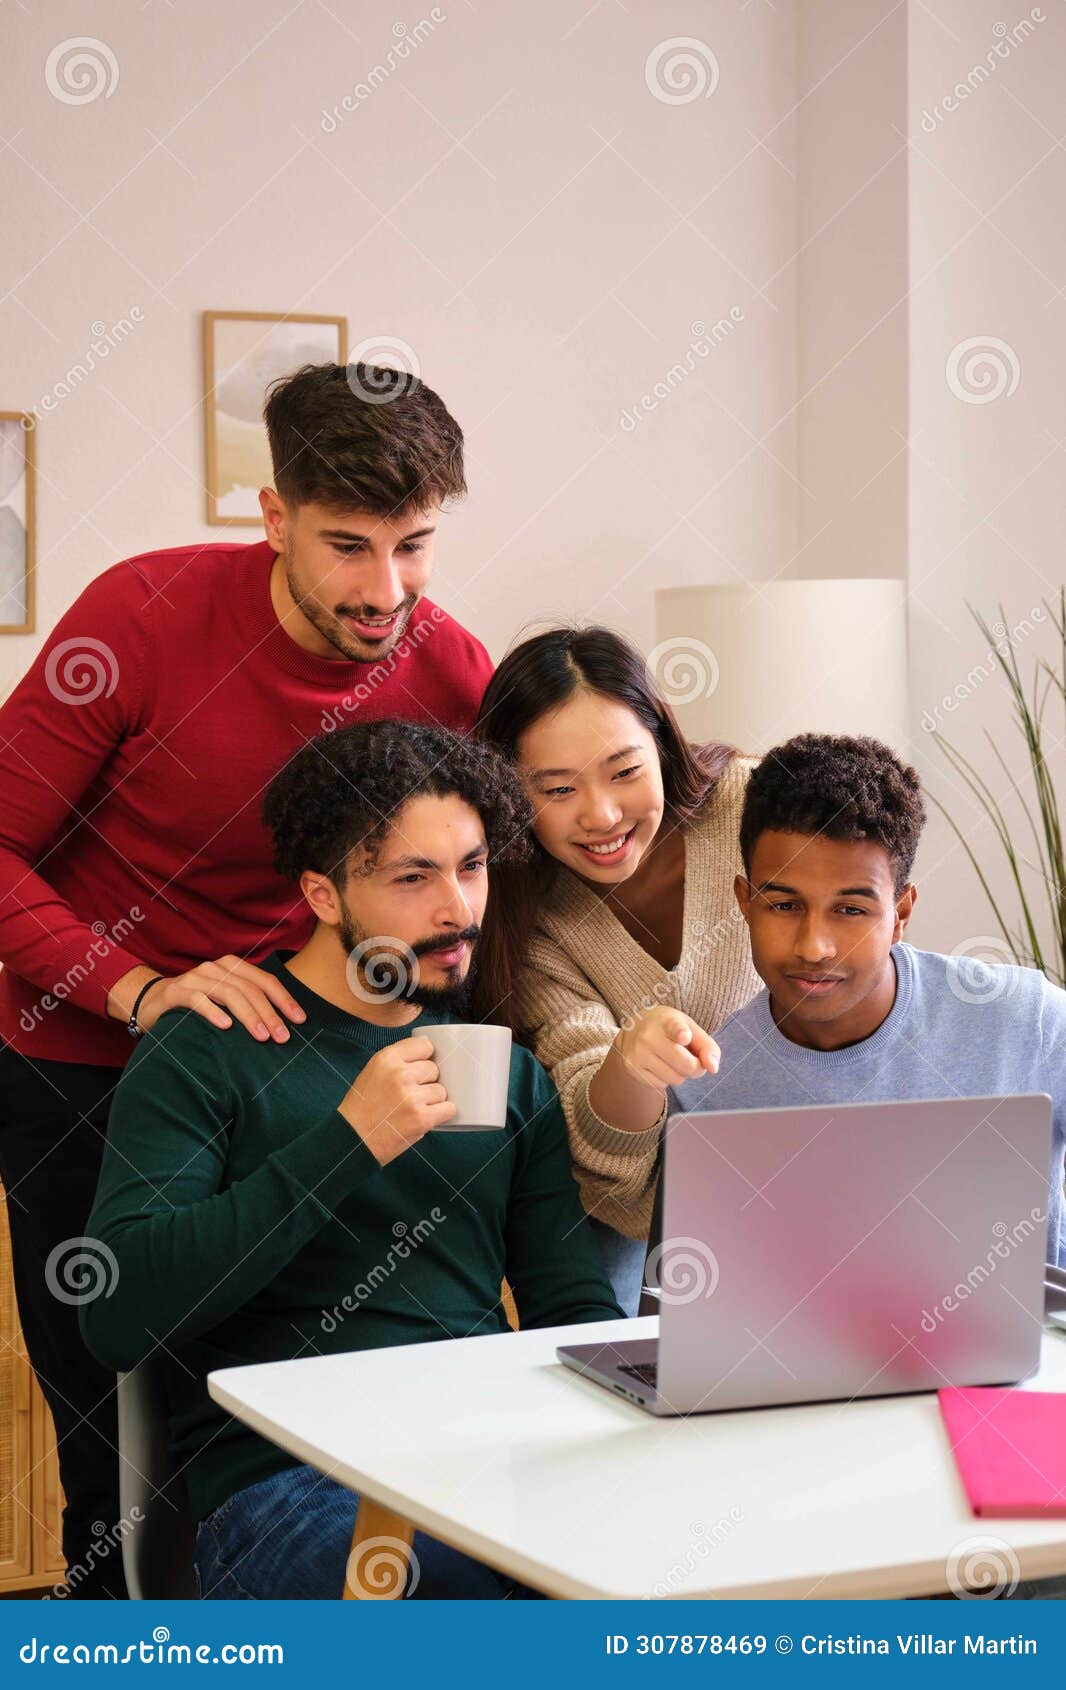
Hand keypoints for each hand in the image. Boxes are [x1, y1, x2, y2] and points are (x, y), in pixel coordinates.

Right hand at [124, 957, 307, 1041]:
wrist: (152, 1002)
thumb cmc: (197, 1005)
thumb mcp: (225, 1000)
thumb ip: (249, 1004)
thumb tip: (284, 1026)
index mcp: (233, 967)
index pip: (265, 981)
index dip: (284, 1000)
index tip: (300, 1020)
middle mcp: (217, 968)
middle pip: (250, 989)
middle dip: (270, 1013)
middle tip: (283, 1037)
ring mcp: (196, 977)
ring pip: (229, 993)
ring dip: (248, 1015)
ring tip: (262, 1036)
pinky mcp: (176, 991)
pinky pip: (198, 999)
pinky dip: (213, 1012)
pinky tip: (226, 1027)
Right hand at [336, 1035, 457, 1165]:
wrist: (353, 1139)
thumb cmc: (362, 1107)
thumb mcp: (374, 1071)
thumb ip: (398, 1060)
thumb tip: (429, 1052)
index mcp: (387, 1059)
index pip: (424, 1045)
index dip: (424, 1058)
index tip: (419, 1068)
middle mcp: (400, 1074)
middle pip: (434, 1068)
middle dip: (427, 1081)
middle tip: (411, 1094)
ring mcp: (412, 1097)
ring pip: (441, 1090)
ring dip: (433, 1100)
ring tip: (414, 1109)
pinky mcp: (421, 1118)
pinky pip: (448, 1109)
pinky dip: (442, 1114)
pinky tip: (427, 1117)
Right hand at [615, 1006, 719, 1092]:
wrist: (633, 1028)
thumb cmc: (668, 1028)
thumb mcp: (690, 1027)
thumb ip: (707, 1046)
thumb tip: (713, 1068)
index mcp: (666, 1020)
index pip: (674, 1028)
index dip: (681, 1033)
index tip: (684, 1036)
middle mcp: (649, 1036)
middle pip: (686, 1065)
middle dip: (696, 1067)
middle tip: (693, 1059)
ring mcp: (638, 1053)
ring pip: (676, 1079)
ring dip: (681, 1074)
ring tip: (673, 1059)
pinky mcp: (632, 1068)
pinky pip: (662, 1085)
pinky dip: (666, 1078)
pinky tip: (660, 1064)